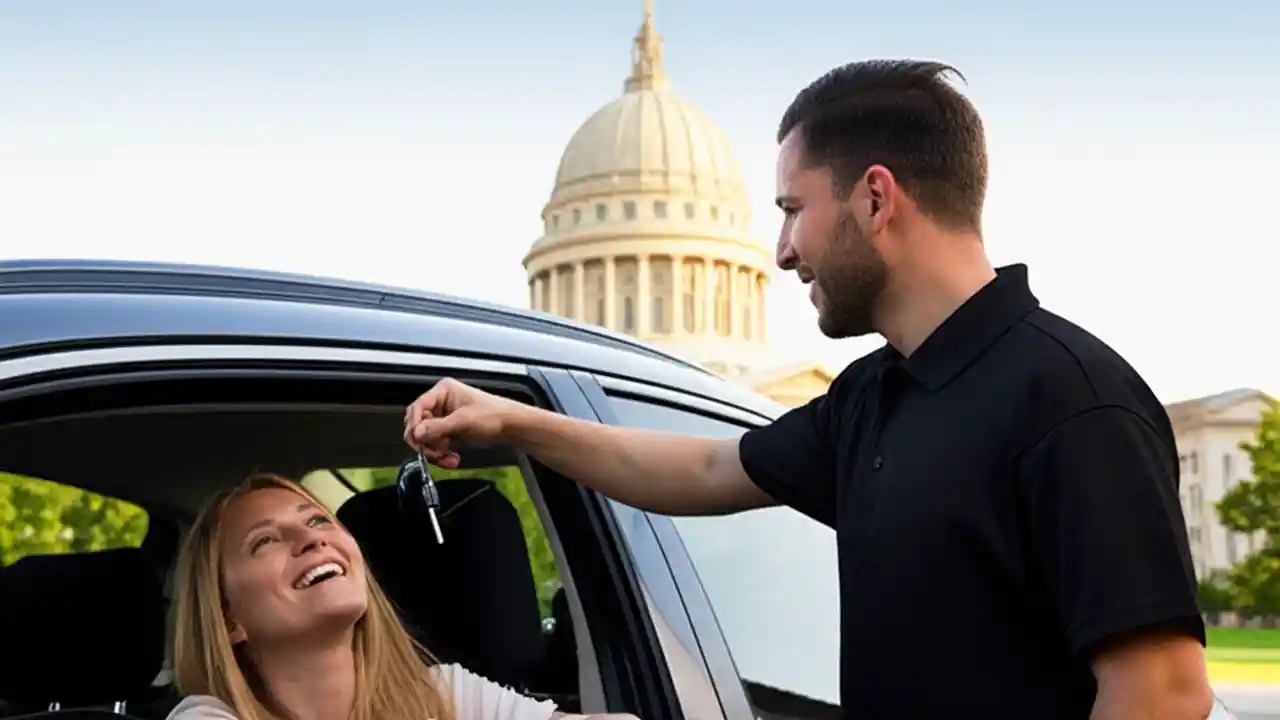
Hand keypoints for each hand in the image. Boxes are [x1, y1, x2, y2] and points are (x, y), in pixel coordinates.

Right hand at [402, 378, 519, 467]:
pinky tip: (452, 459)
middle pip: (418, 424)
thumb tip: (416, 434)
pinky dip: (440, 454)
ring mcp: (443, 417)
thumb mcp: (464, 420)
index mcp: (443, 391)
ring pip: (425, 437)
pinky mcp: (448, 431)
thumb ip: (438, 427)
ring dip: (433, 451)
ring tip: (447, 458)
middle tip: (434, 453)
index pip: (418, 407)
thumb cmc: (492, 415)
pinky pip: (435, 444)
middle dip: (425, 441)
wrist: (511, 427)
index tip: (418, 440)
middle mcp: (440, 402)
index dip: (415, 424)